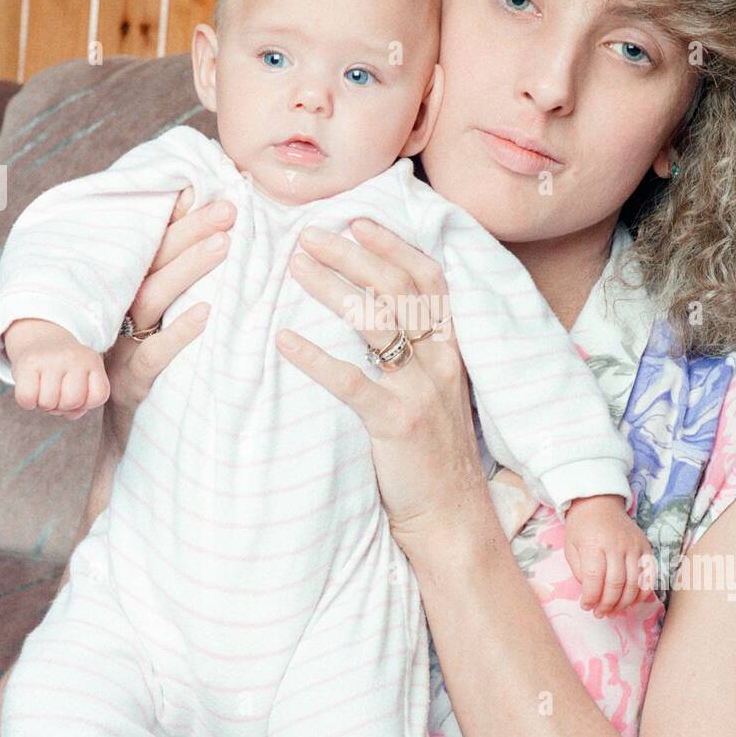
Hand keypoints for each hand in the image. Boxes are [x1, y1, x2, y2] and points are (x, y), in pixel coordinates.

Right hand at [5, 319, 109, 416]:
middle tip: (58, 394)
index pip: (99, 396)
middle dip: (62, 406)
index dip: (86, 403)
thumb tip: (68, 411)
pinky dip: (28, 402)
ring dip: (44, 404)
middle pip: (72, 401)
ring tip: (45, 389)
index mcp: (93, 362)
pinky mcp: (29, 362)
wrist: (40, 343)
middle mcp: (74, 357)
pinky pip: (27, 398)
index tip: (77, 392)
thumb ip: (82, 404)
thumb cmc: (64, 374)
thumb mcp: (82, 383)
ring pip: (48, 403)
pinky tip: (32, 390)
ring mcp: (51, 358)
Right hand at [100, 186, 234, 451]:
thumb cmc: (155, 378)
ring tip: (226, 243)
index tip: (198, 187)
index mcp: (126, 297)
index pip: (149, 249)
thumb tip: (224, 247)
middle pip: (152, 263)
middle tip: (231, 208)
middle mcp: (118, 315)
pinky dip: (181, 333)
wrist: (129, 445)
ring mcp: (122, 348)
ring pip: (153, 298)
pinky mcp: (132, 384)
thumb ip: (180, 294)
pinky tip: (210, 312)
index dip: (172, 219)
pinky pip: (155, 355)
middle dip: (190, 231)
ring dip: (189, 268)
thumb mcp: (161, 332)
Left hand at [273, 217, 495, 556]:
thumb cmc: (433, 453)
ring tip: (296, 266)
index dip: (394, 245)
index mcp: (452, 350)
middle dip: (353, 255)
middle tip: (309, 235)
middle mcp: (442, 361)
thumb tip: (376, 310)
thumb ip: (417, 352)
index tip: (357, 221)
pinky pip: (353, 382)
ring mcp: (423, 391)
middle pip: (399, 289)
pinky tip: (284, 340)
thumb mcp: (437, 391)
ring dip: (333, 287)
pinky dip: (315, 358)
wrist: (451, 515)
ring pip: (378, 322)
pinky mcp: (398, 423)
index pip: (428, 280)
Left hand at [563, 494, 656, 616]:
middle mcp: (616, 544)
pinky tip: (632, 601)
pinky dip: (642, 593)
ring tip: (614, 611)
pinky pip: (649, 575)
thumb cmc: (582, 528)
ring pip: (634, 583)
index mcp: (594, 544)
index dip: (590, 597)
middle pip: (616, 583)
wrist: (599, 503)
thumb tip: (591, 594)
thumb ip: (579, 571)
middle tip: (600, 613)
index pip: (594, 578)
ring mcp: (634, 545)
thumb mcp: (570, 547)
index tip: (586, 606)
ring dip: (624, 603)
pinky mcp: (646, 547)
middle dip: (607, 604)